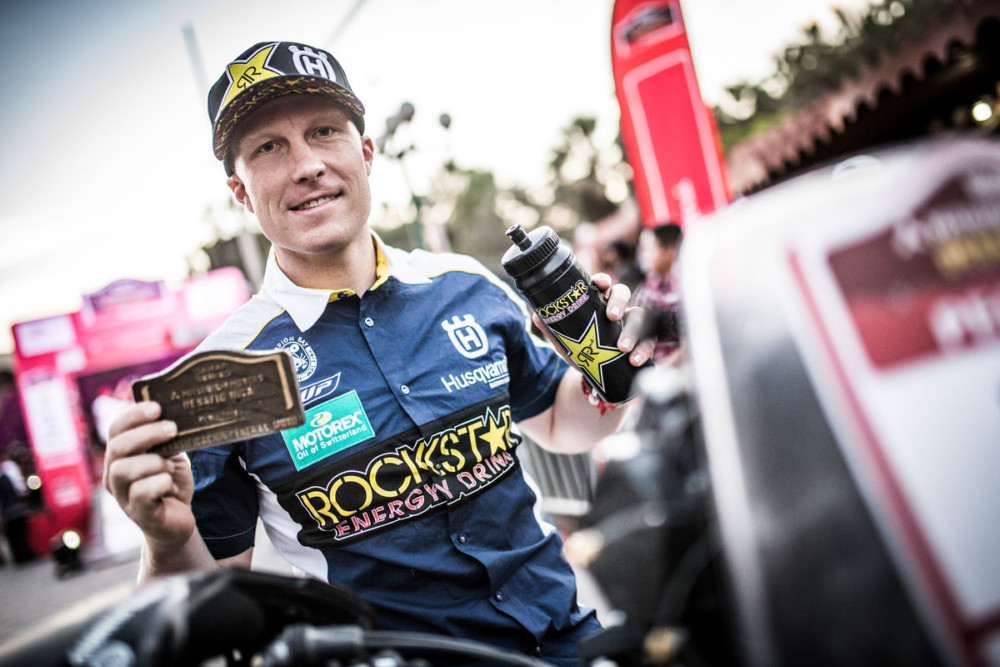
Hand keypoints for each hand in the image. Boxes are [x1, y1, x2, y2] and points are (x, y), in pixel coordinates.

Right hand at [104, 402, 195, 549]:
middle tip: (172, 429)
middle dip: (146, 434)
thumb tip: (175, 414)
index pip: (115, 430)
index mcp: (120, 456)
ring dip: (152, 462)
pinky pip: (141, 493)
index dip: (133, 415)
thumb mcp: (170, 455)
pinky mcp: (138, 513)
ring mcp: (122, 496)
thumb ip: (166, 438)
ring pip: (123, 470)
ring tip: (170, 466)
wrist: (178, 521)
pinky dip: (160, 483)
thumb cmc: (171, 484)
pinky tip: (170, 485)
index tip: (157, 407)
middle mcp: (113, 475)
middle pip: (117, 447)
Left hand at [531, 272, 656, 367]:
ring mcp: (633, 324)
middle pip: (624, 293)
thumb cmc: (584, 350)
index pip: (602, 285)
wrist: (598, 376)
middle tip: (611, 316)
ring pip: (640, 317)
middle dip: (619, 302)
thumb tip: (536, 317)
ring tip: (622, 348)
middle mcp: (618, 309)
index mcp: (599, 303)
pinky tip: (635, 360)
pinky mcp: (644, 341)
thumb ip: (554, 330)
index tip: (600, 283)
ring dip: (632, 331)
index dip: (603, 280)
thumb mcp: (567, 342)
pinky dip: (644, 349)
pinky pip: (650, 341)